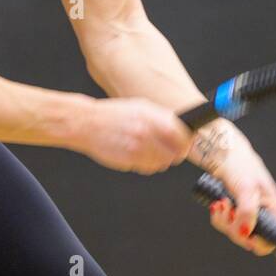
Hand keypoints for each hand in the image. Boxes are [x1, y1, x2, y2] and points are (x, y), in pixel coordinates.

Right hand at [76, 96, 193, 173]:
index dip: (187, 141)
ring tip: (151, 151)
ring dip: (161, 160)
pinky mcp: (128, 160)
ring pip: (162, 163)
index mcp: (151, 117)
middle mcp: (145, 133)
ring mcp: (136, 148)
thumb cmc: (114, 114)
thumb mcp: (141, 107)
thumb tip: (181, 127)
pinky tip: (139, 155)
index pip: (180, 134)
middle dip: (177, 153)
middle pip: (175, 152)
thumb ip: (161, 117)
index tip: (187, 143)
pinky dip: (147, 165)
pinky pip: (147, 168)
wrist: (87, 123)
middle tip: (174, 151)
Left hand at [205, 140, 275, 256]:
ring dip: (225, 221)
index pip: (272, 239)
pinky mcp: (234, 209)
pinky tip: (218, 205)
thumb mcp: (246, 187)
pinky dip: (219, 217)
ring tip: (222, 204)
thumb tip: (245, 234)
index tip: (244, 233)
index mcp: (273, 208)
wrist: (219, 149)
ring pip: (236, 232)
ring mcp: (247, 211)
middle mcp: (262, 212)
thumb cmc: (238, 162)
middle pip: (251, 239)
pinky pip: (226, 224)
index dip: (258, 242)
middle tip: (229, 210)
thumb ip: (248, 212)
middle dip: (235, 228)